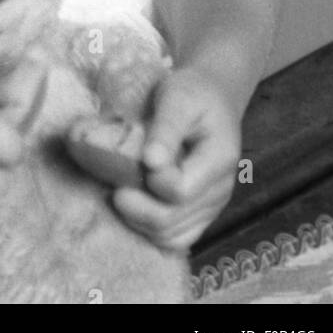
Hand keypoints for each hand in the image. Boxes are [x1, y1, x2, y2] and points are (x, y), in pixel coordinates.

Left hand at [111, 67, 241, 250]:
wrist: (212, 97)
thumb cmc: (192, 93)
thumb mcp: (178, 98)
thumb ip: (166, 129)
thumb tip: (150, 163)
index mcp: (219, 159)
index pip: (180, 190)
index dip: (151, 182)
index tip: (133, 164)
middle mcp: (219, 190)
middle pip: (172, 220)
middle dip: (136, 209)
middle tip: (113, 190)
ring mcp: (210, 207)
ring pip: (170, 236)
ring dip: (138, 221)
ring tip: (120, 195)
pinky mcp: (198, 214)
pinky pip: (174, 239)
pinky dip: (149, 230)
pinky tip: (134, 208)